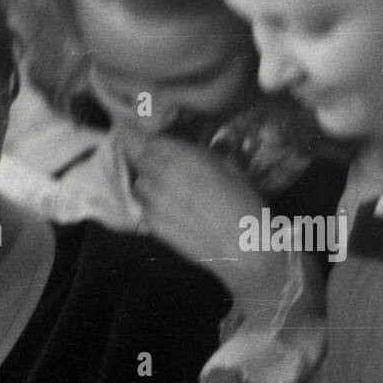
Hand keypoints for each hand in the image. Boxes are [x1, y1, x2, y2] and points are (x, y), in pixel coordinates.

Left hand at [121, 133, 286, 307]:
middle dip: (142, 155)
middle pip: (137, 160)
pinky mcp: (152, 225)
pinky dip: (152, 203)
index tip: (137, 132)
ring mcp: (153, 204)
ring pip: (138, 184)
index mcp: (182, 160)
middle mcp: (161, 179)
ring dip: (147, 180)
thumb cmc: (245, 204)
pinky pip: (144, 207)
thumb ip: (198, 155)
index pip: (144, 140)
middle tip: (156, 157)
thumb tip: (180, 147)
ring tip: (166, 185)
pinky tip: (170, 207)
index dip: (139, 135)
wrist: (243, 249)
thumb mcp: (227, 167)